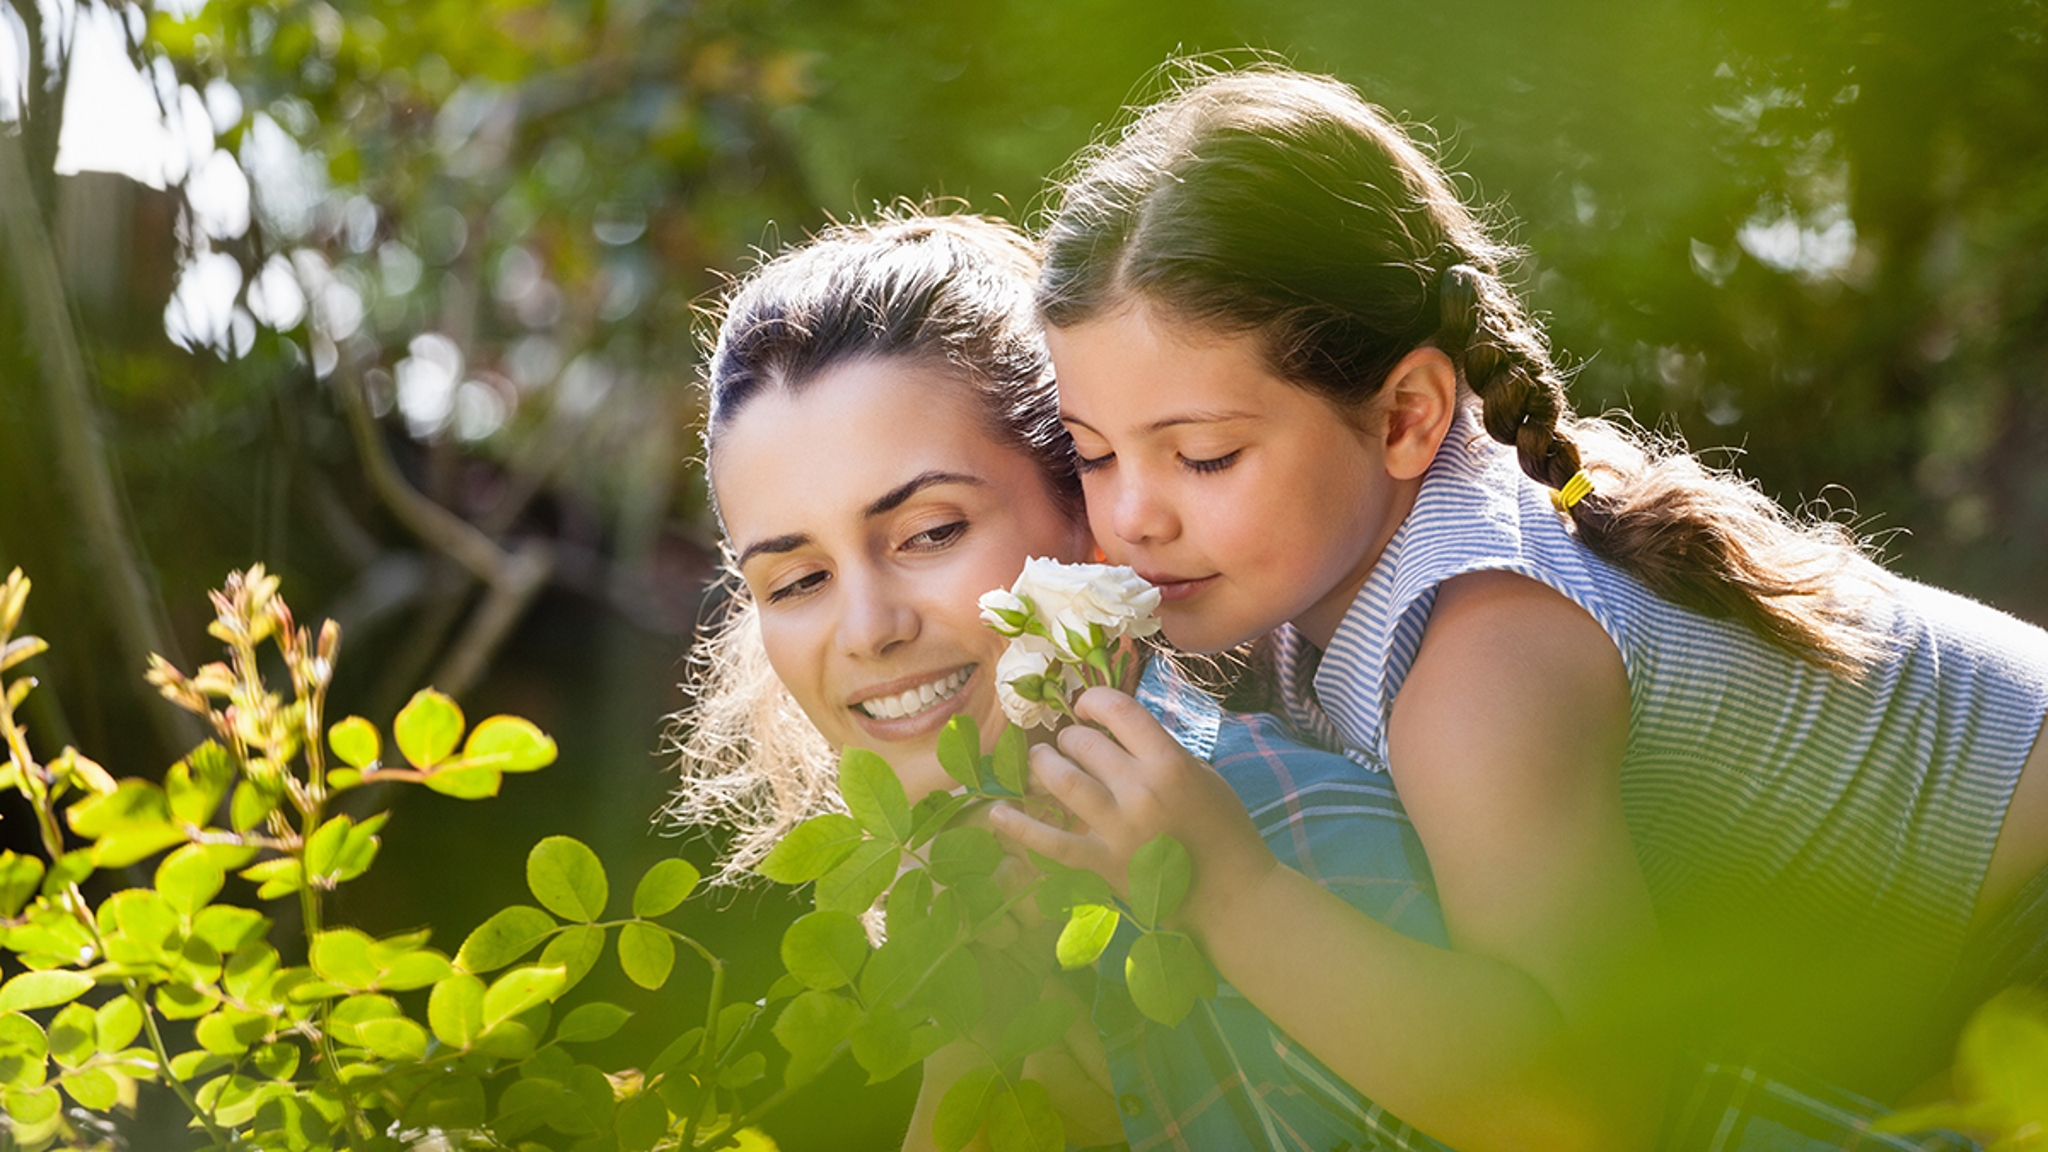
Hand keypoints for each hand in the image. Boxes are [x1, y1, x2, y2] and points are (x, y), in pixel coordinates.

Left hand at [987, 687, 1279, 933]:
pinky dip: (1019, 827)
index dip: (1094, 701)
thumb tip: (1118, 733)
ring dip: (1044, 764)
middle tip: (1069, 745)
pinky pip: (1050, 842)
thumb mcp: (1203, 777)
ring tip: (1040, 762)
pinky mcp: (1102, 865)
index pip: (1120, 712)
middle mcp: (1140, 790)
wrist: (1232, 897)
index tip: (1085, 706)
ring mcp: (1117, 829)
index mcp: (1170, 763)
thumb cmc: (1224, 833)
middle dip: (1070, 738)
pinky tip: (996, 812)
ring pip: (1062, 781)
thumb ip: (1161, 754)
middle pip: (1085, 744)